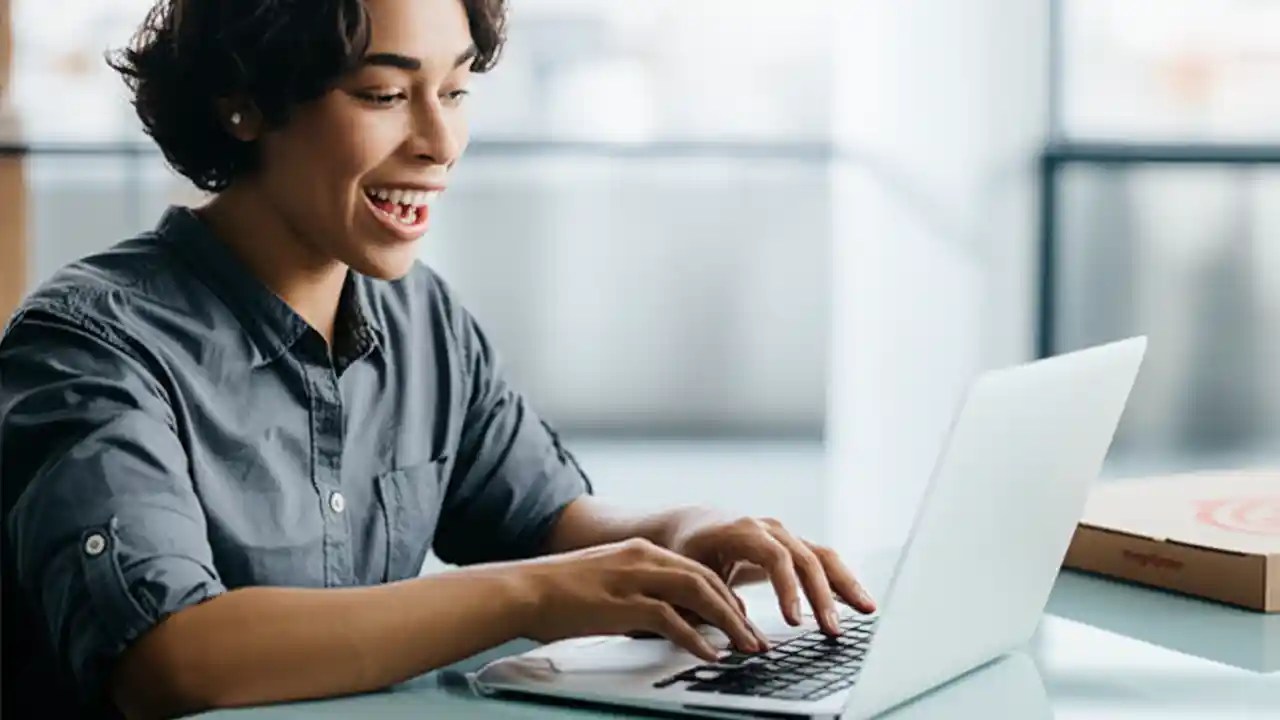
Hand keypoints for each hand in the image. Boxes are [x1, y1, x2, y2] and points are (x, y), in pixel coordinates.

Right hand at [514, 538, 770, 660]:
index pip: (697, 570)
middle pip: (706, 580)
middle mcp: (644, 558)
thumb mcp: (607, 582)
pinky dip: (696, 638)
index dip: (725, 595)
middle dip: (736, 611)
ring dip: (728, 623)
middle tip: (755, 638)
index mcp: (642, 551)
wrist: (523, 589)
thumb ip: (637, 592)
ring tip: (745, 647)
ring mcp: (635, 579)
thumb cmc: (558, 593)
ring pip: (698, 595)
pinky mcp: (623, 603)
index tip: (741, 619)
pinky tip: (710, 654)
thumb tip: (664, 619)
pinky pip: (671, 620)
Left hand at [670, 516, 876, 635]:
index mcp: (742, 531)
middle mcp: (769, 529)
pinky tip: (859, 602)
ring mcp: (784, 536)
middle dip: (822, 596)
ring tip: (867, 611)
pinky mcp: (793, 547)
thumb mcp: (692, 575)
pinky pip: (822, 561)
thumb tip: (739, 635)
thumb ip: (713, 602)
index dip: (788, 588)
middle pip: (805, 558)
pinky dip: (842, 581)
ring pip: (822, 556)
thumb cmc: (688, 552)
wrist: (691, 527)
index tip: (794, 621)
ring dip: (845, 584)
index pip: (775, 557)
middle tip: (832, 630)